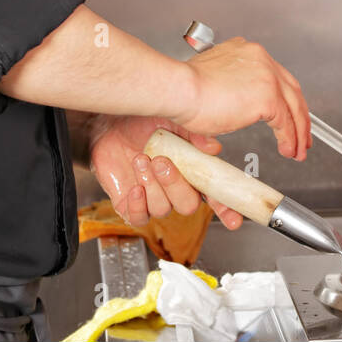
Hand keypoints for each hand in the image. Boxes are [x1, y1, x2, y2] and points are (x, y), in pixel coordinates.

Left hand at [88, 115, 244, 230]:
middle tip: (162, 161)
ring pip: (163, 209)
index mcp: (192, 171)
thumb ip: (193, 136)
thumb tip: (213, 148)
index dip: (226, 210)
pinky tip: (135, 185)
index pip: (215, 196)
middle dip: (175, 185)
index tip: (233, 220)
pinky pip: (139, 217)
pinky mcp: (130, 204)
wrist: (108, 123)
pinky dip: (138, 204)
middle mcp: (175, 187)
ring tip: (141, 159)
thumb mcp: (171, 122)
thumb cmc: (142, 121)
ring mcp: (153, 197)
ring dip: (153, 185)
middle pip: (188, 205)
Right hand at [172, 37, 311, 160]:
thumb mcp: (209, 88)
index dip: (285, 99)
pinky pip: (286, 121)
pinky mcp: (268, 95)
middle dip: (299, 115)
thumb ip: (223, 102)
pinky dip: (289, 138)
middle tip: (302, 135)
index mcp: (246, 52)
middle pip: (291, 89)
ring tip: (298, 150)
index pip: (275, 76)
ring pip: (293, 106)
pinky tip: (287, 149)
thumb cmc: (182, 90)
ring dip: (298, 131)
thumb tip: (218, 134)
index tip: (287, 114)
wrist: (178, 90)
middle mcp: (260, 58)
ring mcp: (266, 75)